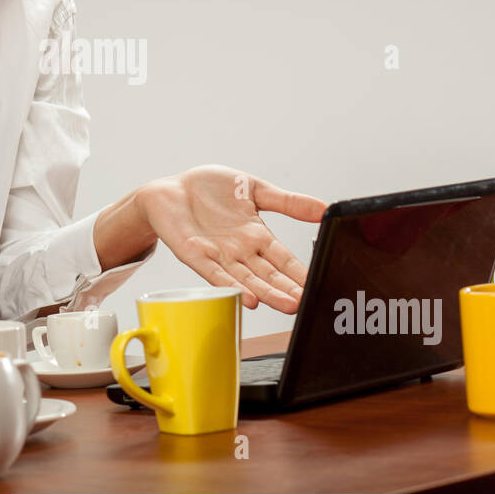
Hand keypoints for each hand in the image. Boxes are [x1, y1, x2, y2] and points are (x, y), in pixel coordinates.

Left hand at [136, 165, 326, 312]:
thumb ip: (287, 201)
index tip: (317, 285)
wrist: (170, 188)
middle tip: (306, 303)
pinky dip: (232, 286)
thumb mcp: (254, 189)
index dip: (299, 272)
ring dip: (267, 294)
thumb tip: (324, 207)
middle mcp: (240, 251)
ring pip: (247, 279)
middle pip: (269, 275)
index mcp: (256, 236)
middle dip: (287, 290)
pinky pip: (216, 274)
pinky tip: (249, 298)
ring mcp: (219, 256)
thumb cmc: (209, 189)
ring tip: (288, 306)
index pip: (284, 259)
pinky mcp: (196, 255)